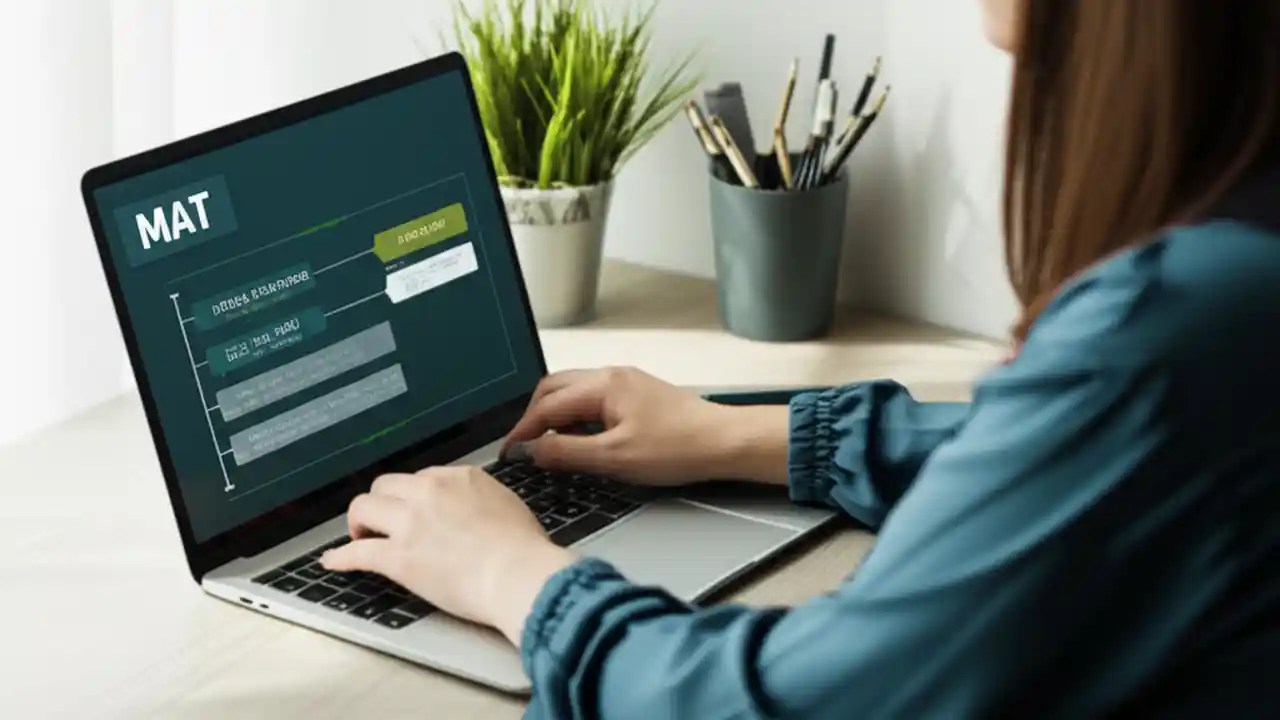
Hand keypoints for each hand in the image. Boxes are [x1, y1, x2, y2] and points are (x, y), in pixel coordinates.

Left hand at [319, 466, 575, 645]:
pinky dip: (340, 557)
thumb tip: (474, 510)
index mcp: (458, 477)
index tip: (413, 512)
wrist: (517, 574)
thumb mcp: (507, 504)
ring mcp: (410, 523)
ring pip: (363, 507)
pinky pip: (357, 553)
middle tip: (383, 523)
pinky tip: (332, 561)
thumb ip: (481, 500)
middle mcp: (429, 491)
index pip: (421, 479)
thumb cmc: (524, 548)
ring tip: (361, 537)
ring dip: (359, 522)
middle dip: (382, 503)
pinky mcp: (397, 558)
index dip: (413, 498)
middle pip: (385, 485)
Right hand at [504, 367, 789, 484]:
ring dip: (555, 415)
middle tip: (525, 446)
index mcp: (602, 386)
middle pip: (555, 389)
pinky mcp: (637, 394)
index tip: (509, 452)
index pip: (546, 405)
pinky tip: (581, 439)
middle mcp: (611, 376)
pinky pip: (593, 398)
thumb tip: (531, 450)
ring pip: (574, 391)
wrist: (724, 443)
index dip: (523, 430)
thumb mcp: (613, 458)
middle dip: (534, 416)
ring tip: (549, 445)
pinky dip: (576, 416)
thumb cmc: (677, 448)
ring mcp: (626, 382)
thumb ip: (566, 453)